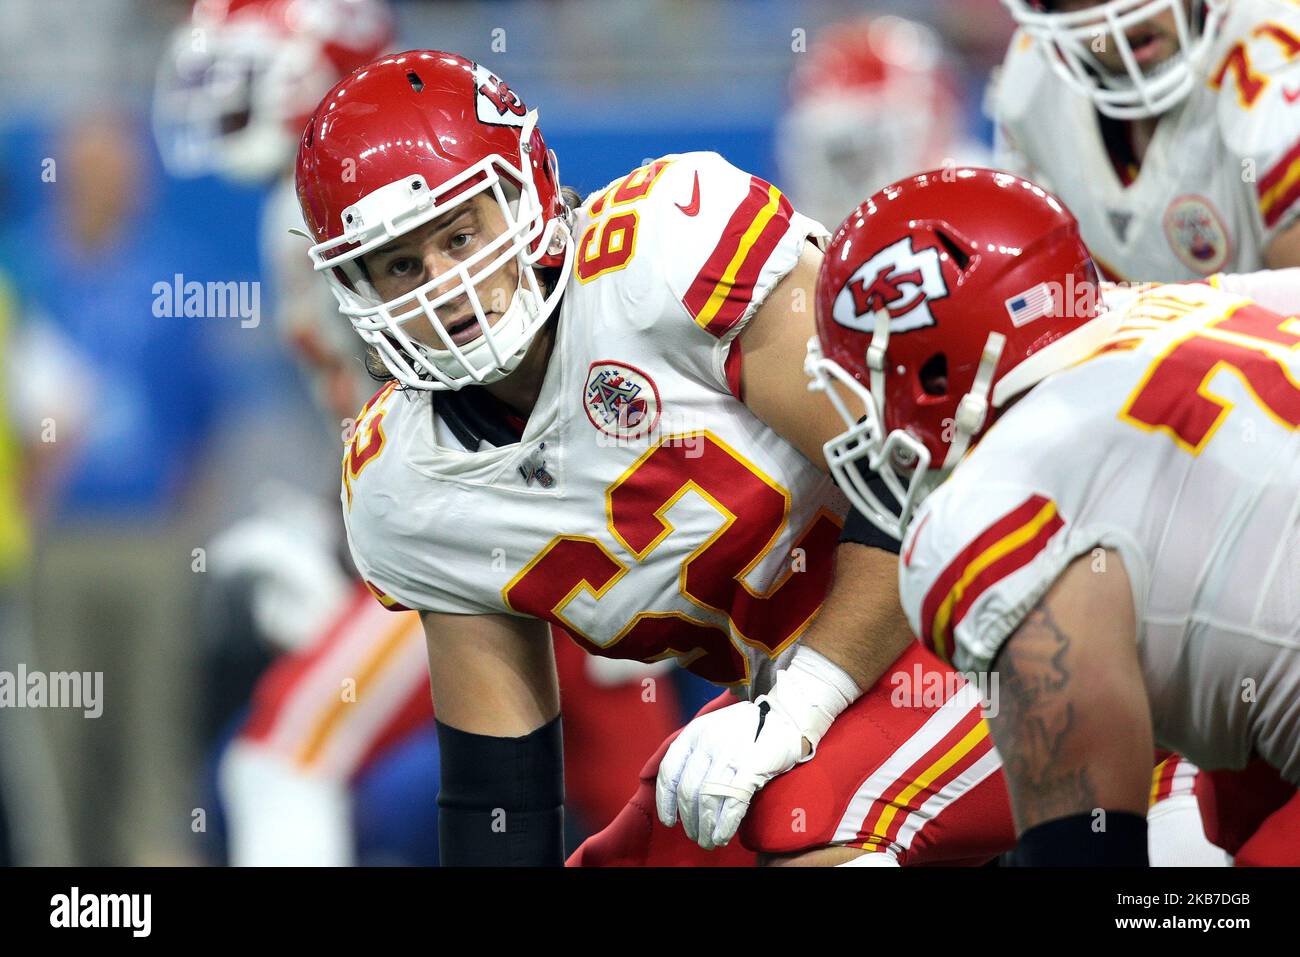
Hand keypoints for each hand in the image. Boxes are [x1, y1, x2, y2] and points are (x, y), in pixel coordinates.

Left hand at [655, 696, 804, 849]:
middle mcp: (708, 741)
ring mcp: (730, 752)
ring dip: (706, 827)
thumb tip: (679, 796)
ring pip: (708, 799)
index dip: (665, 801)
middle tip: (694, 836)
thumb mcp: (712, 731)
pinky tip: (723, 836)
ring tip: (708, 841)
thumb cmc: (746, 730)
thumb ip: (695, 754)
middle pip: (688, 790)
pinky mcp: (752, 765)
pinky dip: (725, 824)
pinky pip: (733, 801)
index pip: (669, 771)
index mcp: (694, 733)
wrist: (785, 718)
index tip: (669, 820)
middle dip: (689, 820)